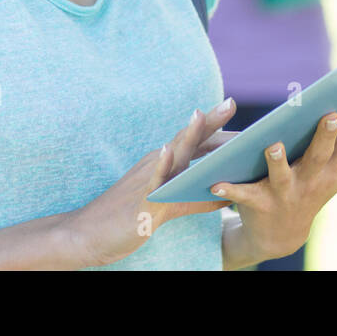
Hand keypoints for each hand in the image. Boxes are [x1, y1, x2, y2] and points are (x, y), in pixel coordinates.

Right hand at [69, 99, 238, 267]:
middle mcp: (158, 165)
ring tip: (200, 114)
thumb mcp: (168, 206)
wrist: (89, 233)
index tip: (247, 125)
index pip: (198, 143)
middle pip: (189, 139)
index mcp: (167, 164)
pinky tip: (166, 151)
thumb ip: (196, 200)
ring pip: (172, 154)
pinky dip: (159, 165)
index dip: (221, 132)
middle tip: (232, 102)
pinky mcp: (138, 199)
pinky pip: (150, 180)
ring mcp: (148, 179)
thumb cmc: (131, 216)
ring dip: (187, 134)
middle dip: (211, 121)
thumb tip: (227, 198)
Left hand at [210, 98, 336, 263]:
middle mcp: (313, 179)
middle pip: (321, 153)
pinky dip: (228, 189)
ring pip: (282, 174)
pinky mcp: (257, 202)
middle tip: (331, 114)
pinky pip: (241, 194)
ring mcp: (286, 192)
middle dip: (326, 135)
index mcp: (334, 167)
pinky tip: (215, 181)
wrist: (280, 235)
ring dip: (278, 161)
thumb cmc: (315, 188)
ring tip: (273, 145)